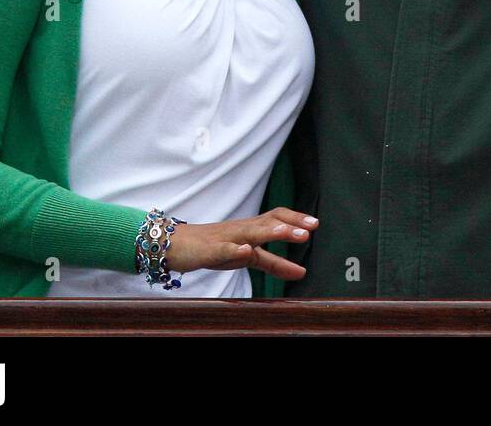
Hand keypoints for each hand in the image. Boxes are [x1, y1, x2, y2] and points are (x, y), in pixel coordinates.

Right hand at [166, 207, 319, 281]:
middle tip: (309, 230)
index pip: (277, 218)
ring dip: (271, 231)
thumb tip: (301, 272)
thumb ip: (274, 263)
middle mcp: (242, 230)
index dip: (296, 219)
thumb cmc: (215, 248)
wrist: (175, 245)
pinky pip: (222, 249)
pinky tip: (245, 250)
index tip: (315, 224)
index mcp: (252, 229)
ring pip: (250, 231)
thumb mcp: (247, 257)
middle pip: (269, 221)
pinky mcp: (209, 250)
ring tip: (289, 232)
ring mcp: (226, 238)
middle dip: (290, 223)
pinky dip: (234, 249)